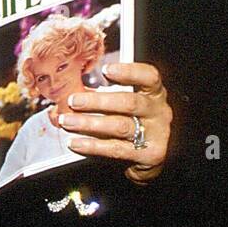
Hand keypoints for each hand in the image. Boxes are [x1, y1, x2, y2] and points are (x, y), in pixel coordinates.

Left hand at [58, 62, 171, 183]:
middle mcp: (159, 111)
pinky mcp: (150, 154)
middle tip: (73, 101)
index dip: (129, 72)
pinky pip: (116, 149)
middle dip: (97, 102)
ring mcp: (157, 134)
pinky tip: (75, 143)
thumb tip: (77, 92)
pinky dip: (92, 146)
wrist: (152, 156)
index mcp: (155, 93)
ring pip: (120, 126)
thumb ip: (109, 96)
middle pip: (129, 103)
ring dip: (89, 123)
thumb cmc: (135, 123)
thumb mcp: (128, 105)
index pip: (149, 76)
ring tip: (68, 122)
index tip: (106, 70)